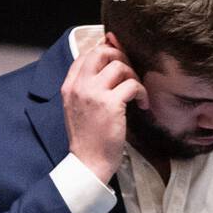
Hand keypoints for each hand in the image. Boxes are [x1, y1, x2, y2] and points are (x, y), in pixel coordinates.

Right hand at [60, 32, 146, 183]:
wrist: (88, 161)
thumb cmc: (88, 138)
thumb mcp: (78, 108)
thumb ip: (87, 88)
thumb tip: (106, 70)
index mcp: (69, 85)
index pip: (86, 54)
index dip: (106, 51)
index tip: (120, 59)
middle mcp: (79, 85)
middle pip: (102, 52)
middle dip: (121, 58)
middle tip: (131, 74)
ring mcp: (94, 93)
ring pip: (119, 66)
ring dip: (134, 77)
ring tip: (137, 94)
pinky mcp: (110, 104)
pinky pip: (132, 85)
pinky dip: (142, 93)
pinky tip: (143, 105)